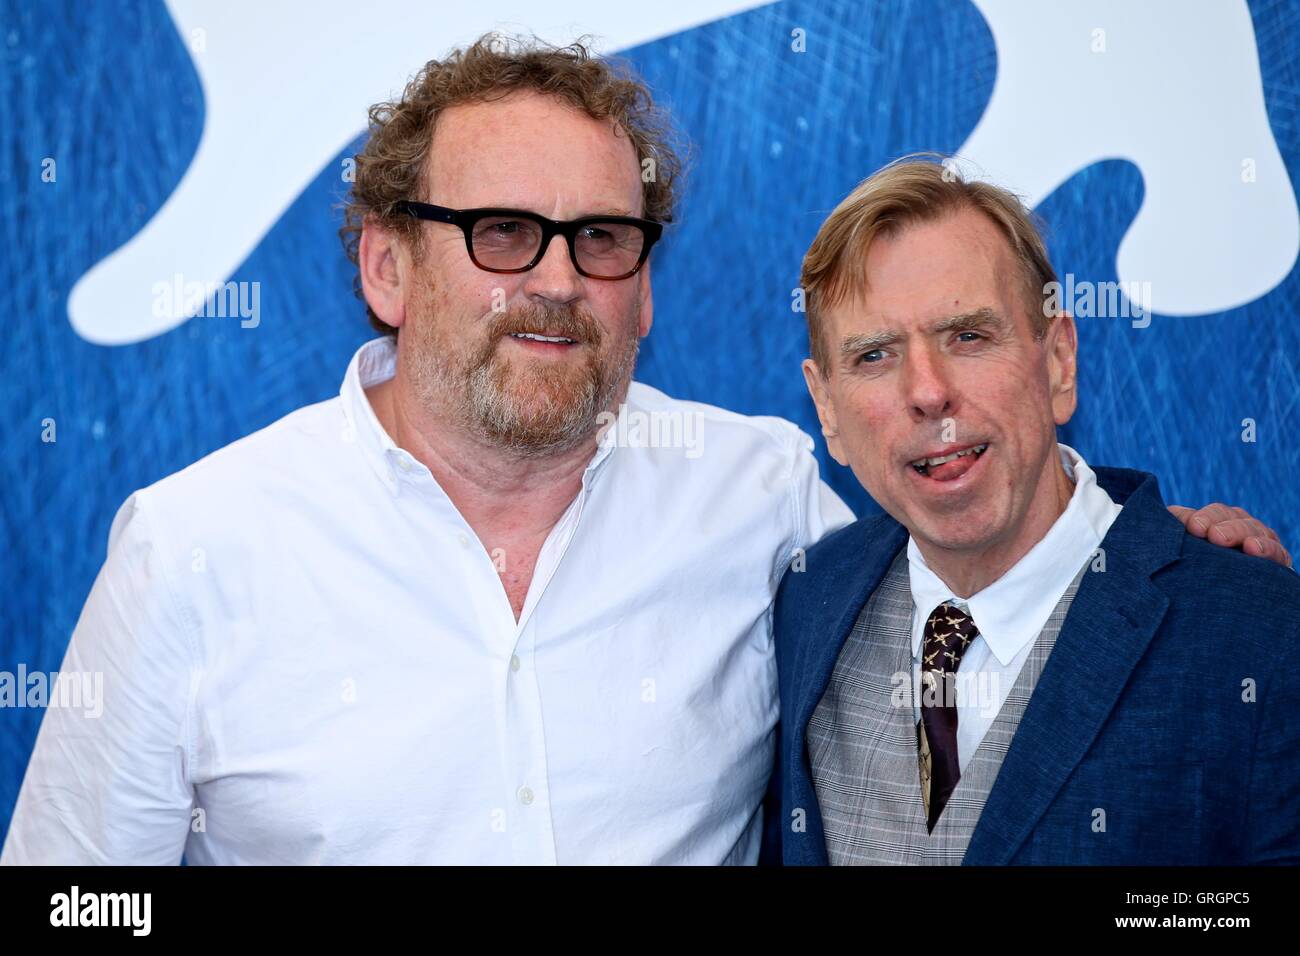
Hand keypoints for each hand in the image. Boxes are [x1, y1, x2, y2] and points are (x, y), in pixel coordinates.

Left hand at [1168, 503, 1291, 568]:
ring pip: (1256, 531)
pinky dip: (1267, 549)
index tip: (1193, 528)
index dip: (1205, 517)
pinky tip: (1254, 550)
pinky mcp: (1276, 564)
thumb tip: (1166, 517)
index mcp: (1218, 523)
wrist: (1217, 606)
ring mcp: (1259, 544)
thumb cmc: (1189, 572)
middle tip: (1215, 536)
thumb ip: (1177, 531)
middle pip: (1236, 519)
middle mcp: (1239, 530)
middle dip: (1225, 527)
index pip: (1215, 514)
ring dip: (1246, 535)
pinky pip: (1277, 552)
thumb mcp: (1182, 550)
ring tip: (1242, 544)